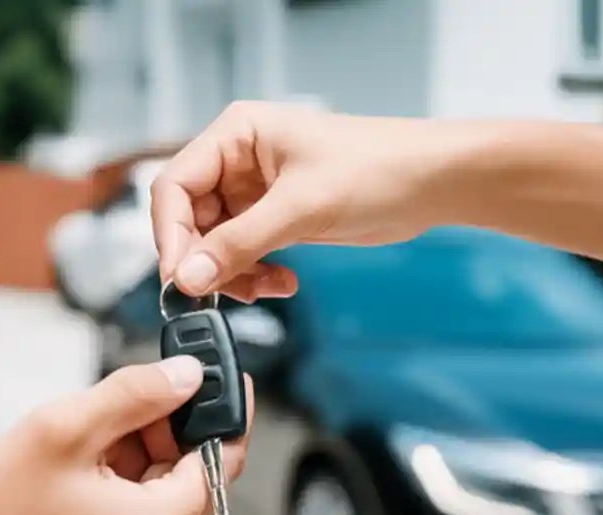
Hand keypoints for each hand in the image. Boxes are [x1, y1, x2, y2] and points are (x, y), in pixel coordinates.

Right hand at [0, 357, 252, 514]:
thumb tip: (190, 374)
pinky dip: (126, 475)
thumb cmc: (3, 509)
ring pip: (169, 481)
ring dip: (138, 449)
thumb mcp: (69, 427)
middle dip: (162, 426)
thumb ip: (138, 393)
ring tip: (84, 443)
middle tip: (114, 405)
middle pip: (197, 465)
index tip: (214, 366)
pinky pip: (149, 505)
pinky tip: (83, 467)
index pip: (227, 452)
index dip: (222, 404)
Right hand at [151, 101, 456, 300]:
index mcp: (236, 134)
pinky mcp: (276, 217)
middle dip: (204, 260)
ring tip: (264, 288)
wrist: (431, 183)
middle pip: (190, 219)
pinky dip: (254, 274)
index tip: (180, 278)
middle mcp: (239, 159)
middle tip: (218, 293)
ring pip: (215, 243)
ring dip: (232, 273)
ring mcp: (256, 190)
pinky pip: (243, 253)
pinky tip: (281, 282)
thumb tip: (188, 277)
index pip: (174, 186)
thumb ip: (239, 243)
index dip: (171, 235)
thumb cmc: (377, 169)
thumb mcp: (301, 208)